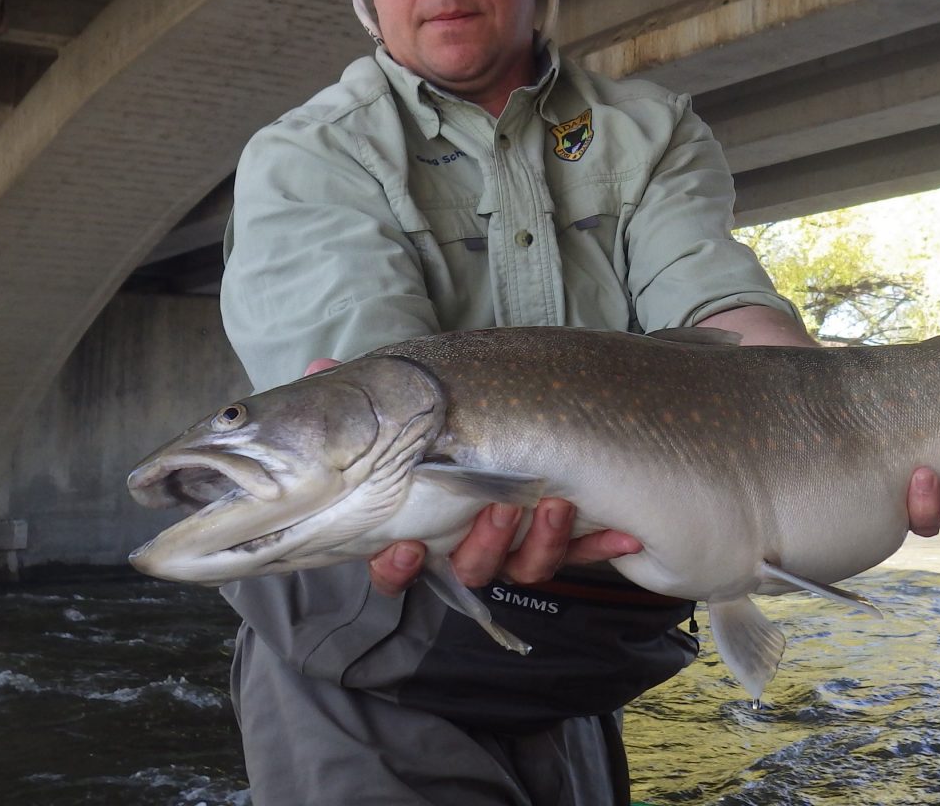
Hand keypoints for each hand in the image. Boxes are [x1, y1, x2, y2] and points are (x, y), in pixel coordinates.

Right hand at [304, 357, 645, 595]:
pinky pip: (581, 556)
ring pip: (524, 566)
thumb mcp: (408, 402)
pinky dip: (600, 545)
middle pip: (468, 567)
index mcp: (423, 521)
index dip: (398, 568)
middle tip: (500, 505)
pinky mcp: (566, 541)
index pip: (398, 563)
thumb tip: (316, 371)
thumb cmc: (453, 419)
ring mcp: (518, 544)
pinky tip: (623, 532)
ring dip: (541, 542)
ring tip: (558, 503)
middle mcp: (468, 540)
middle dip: (484, 544)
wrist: (548, 414)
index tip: (407, 549)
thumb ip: (361, 394)